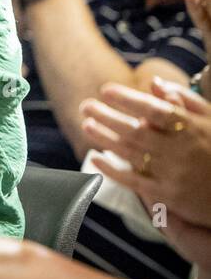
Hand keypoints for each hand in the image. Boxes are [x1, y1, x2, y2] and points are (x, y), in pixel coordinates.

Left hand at [81, 77, 210, 228]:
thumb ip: (185, 100)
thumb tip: (154, 83)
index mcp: (193, 129)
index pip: (155, 110)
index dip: (128, 99)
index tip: (105, 89)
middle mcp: (182, 151)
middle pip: (136, 131)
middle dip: (107, 117)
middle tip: (85, 105)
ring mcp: (174, 175)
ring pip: (131, 154)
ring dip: (105, 138)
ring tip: (87, 124)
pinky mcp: (168, 195)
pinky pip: (134, 181)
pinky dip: (112, 170)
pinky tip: (96, 158)